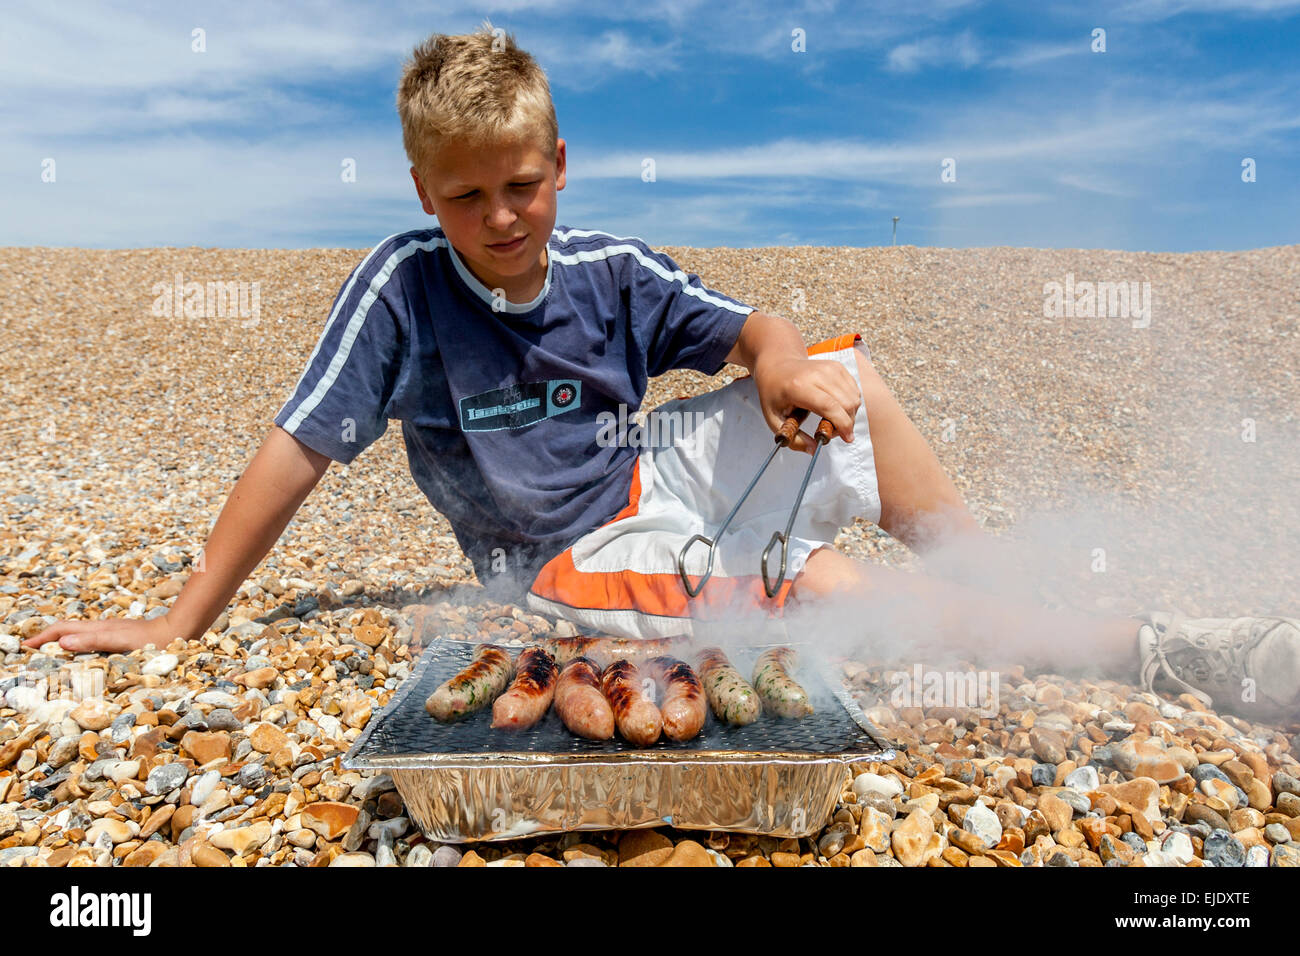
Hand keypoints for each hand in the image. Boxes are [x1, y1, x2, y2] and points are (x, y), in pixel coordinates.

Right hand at [22, 613, 178, 653]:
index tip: (24, 648)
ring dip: (60, 643)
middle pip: (66, 630)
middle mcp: (102, 628)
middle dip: (46, 639)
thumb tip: (62, 642)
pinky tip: (79, 657)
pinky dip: (77, 646)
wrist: (180, 632)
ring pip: (78, 635)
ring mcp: (111, 632)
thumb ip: (94, 641)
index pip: (61, 630)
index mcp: (98, 628)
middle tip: (29, 653)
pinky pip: (90, 640)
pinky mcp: (119, 638)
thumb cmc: (153, 640)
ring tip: (47, 656)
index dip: (42, 637)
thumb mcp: (121, 642)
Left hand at [751, 355, 860, 453]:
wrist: (777, 365)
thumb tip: (813, 450)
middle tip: (832, 431)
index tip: (846, 438)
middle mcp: (816, 374)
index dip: (842, 425)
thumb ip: (793, 439)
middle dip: (846, 423)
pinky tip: (836, 407)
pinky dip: (850, 403)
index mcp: (798, 387)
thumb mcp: (774, 419)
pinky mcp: (837, 366)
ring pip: (854, 397)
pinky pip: (854, 390)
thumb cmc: (774, 392)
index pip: (829, 406)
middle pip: (846, 403)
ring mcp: (829, 368)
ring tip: (831, 418)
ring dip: (849, 414)